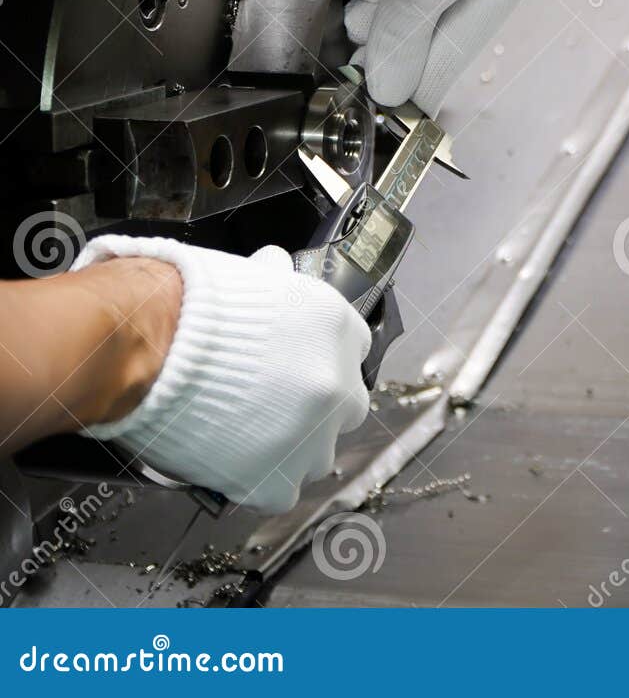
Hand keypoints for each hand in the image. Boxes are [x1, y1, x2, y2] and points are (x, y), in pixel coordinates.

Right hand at [73, 237, 370, 513]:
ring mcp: (312, 434)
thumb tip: (275, 266)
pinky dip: (257, 484)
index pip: (351, 351)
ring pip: (319, 454)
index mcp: (336, 327)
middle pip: (344, 406)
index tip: (296, 369)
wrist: (147, 345)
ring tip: (248, 439)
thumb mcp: (248, 274)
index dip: (319, 362)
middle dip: (314, 409)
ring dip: (290, 450)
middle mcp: (336, 381)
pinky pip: (281, 492)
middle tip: (272, 407)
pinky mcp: (276, 477)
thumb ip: (276, 280)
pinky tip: (234, 467)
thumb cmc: (187, 305)